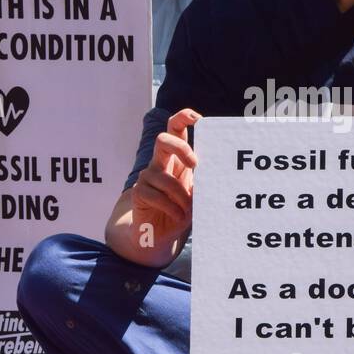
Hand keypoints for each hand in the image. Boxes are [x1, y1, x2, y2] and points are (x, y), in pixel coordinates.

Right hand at [131, 108, 200, 247]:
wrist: (157, 235)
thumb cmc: (180, 211)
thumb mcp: (197, 196)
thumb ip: (203, 183)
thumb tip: (215, 174)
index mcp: (175, 158)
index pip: (175, 129)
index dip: (184, 118)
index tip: (198, 119)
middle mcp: (159, 163)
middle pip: (163, 139)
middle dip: (180, 148)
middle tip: (195, 164)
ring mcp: (147, 176)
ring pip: (167, 179)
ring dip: (183, 198)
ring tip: (187, 211)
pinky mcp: (138, 192)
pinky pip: (158, 197)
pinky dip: (173, 209)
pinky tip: (177, 216)